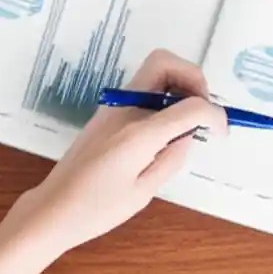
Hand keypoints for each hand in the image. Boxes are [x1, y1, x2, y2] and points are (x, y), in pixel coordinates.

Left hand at [0, 50, 226, 257]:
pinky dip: (164, 98)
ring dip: (179, 86)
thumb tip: (188, 134)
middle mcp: (124, 109)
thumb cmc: (96, 209)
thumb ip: (172, 157)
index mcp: (137, 132)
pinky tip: (166, 129)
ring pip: (154, 71)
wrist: (51, 210)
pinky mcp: (107, 113)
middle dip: (193, 79)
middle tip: (202, 110)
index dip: (214, 115)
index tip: (221, 132)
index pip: (189, 105)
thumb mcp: (144, 191)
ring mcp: (112, 107)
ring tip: (188, 121)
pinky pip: (144, 90)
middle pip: (165, 62)